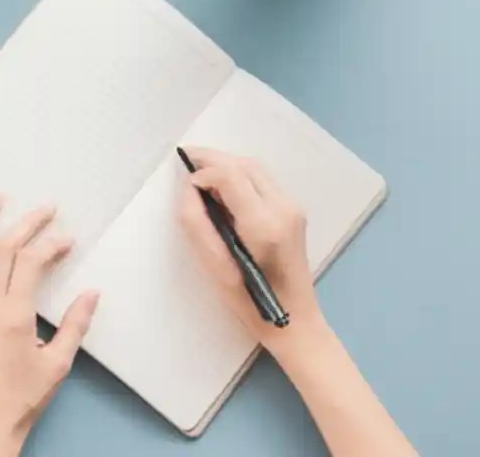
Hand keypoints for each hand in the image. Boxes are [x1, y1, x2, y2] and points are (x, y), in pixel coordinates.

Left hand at [0, 195, 99, 456]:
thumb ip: (74, 325)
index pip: (30, 263)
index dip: (50, 244)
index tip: (68, 239)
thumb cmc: (23, 399)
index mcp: (13, 317)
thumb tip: (92, 293)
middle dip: (25, 223)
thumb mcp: (58, 364)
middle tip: (46, 206)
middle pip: (3, 250)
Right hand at [176, 147, 324, 352]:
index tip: (186, 184)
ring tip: (201, 172)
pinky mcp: (294, 213)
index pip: (230, 174)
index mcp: (263, 223)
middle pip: (245, 164)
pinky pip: (263, 181)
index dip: (204, 170)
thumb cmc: (249, 302)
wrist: (294, 320)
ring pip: (256, 169)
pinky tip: (223, 188)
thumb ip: (197, 223)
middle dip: (214, 159)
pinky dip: (240, 176)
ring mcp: (293, 208)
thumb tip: (189, 189)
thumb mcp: (213, 266)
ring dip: (227, 165)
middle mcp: (283, 208)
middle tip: (186, 160)